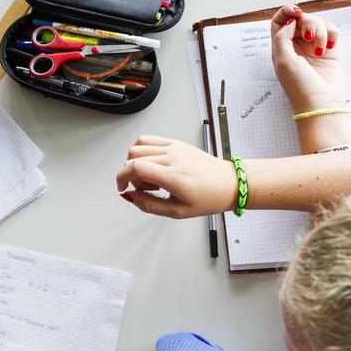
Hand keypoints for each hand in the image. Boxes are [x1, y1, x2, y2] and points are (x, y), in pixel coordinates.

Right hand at [115, 135, 236, 218]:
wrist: (228, 183)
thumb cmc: (209, 198)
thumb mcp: (177, 211)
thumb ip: (148, 205)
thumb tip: (130, 196)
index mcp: (173, 176)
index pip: (134, 167)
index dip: (121, 178)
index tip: (122, 187)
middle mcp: (173, 157)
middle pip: (133, 157)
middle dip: (130, 174)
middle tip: (143, 188)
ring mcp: (175, 147)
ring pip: (138, 146)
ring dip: (135, 161)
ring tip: (149, 176)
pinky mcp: (176, 142)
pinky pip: (149, 139)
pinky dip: (143, 150)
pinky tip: (152, 164)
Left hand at [270, 4, 346, 113]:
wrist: (322, 103)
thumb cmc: (300, 86)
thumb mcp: (283, 60)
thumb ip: (282, 36)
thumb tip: (292, 22)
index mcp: (281, 47)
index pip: (280, 21)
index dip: (287, 11)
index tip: (297, 12)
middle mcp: (296, 45)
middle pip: (301, 18)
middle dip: (307, 23)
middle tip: (309, 36)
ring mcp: (313, 46)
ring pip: (317, 22)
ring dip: (320, 31)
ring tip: (321, 50)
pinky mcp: (329, 49)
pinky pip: (331, 30)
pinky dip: (332, 34)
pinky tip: (329, 47)